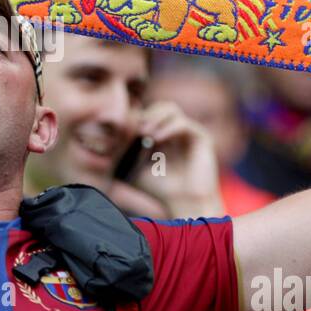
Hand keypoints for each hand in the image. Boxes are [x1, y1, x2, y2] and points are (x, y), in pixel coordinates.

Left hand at [126, 101, 224, 217]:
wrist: (184, 203)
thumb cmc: (160, 189)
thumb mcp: (135, 168)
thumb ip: (125, 152)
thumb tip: (109, 136)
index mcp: (161, 135)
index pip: (147, 114)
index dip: (135, 118)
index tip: (124, 130)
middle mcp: (175, 131)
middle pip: (157, 107)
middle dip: (145, 115)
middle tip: (136, 130)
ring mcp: (188, 132)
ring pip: (169, 108)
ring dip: (154, 116)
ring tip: (145, 132)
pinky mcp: (201, 137)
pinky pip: (182, 122)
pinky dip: (167, 127)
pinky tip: (156, 138)